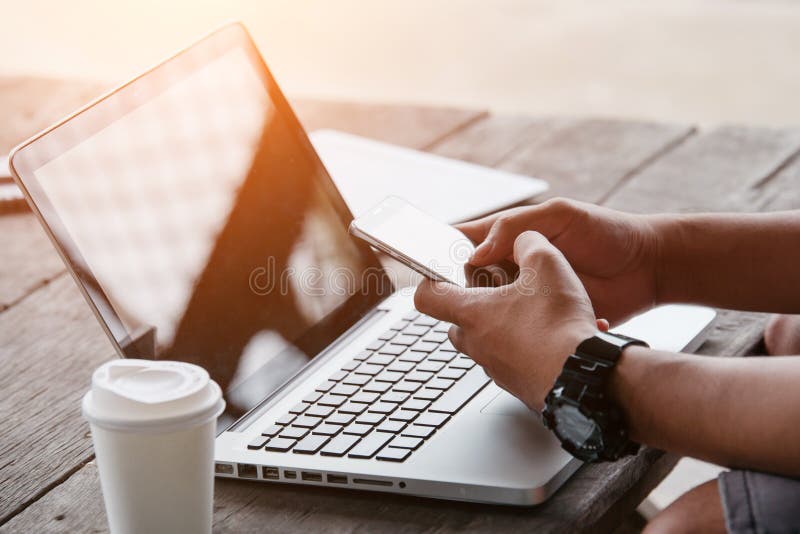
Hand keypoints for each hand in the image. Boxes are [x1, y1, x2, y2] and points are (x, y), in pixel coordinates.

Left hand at [414, 231, 597, 409]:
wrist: (581, 377)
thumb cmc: (557, 324)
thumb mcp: (546, 264)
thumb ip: (529, 243)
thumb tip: (525, 240)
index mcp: (471, 313)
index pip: (427, 297)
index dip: (432, 281)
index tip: (445, 274)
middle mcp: (477, 344)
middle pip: (458, 322)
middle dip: (476, 305)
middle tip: (503, 292)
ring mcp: (497, 368)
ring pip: (490, 341)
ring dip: (508, 325)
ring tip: (539, 313)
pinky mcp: (519, 384)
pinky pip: (518, 360)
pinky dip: (533, 346)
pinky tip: (560, 336)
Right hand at [458, 198, 661, 323]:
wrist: (648, 269)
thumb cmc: (607, 232)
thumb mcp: (561, 215)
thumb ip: (516, 226)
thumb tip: (476, 253)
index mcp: (510, 236)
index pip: (465, 241)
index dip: (443, 251)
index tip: (428, 266)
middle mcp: (513, 266)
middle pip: (469, 281)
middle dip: (468, 291)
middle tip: (485, 295)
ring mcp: (527, 294)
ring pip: (492, 309)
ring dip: (496, 314)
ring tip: (514, 314)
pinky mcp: (543, 319)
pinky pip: (521, 328)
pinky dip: (525, 331)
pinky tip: (542, 329)